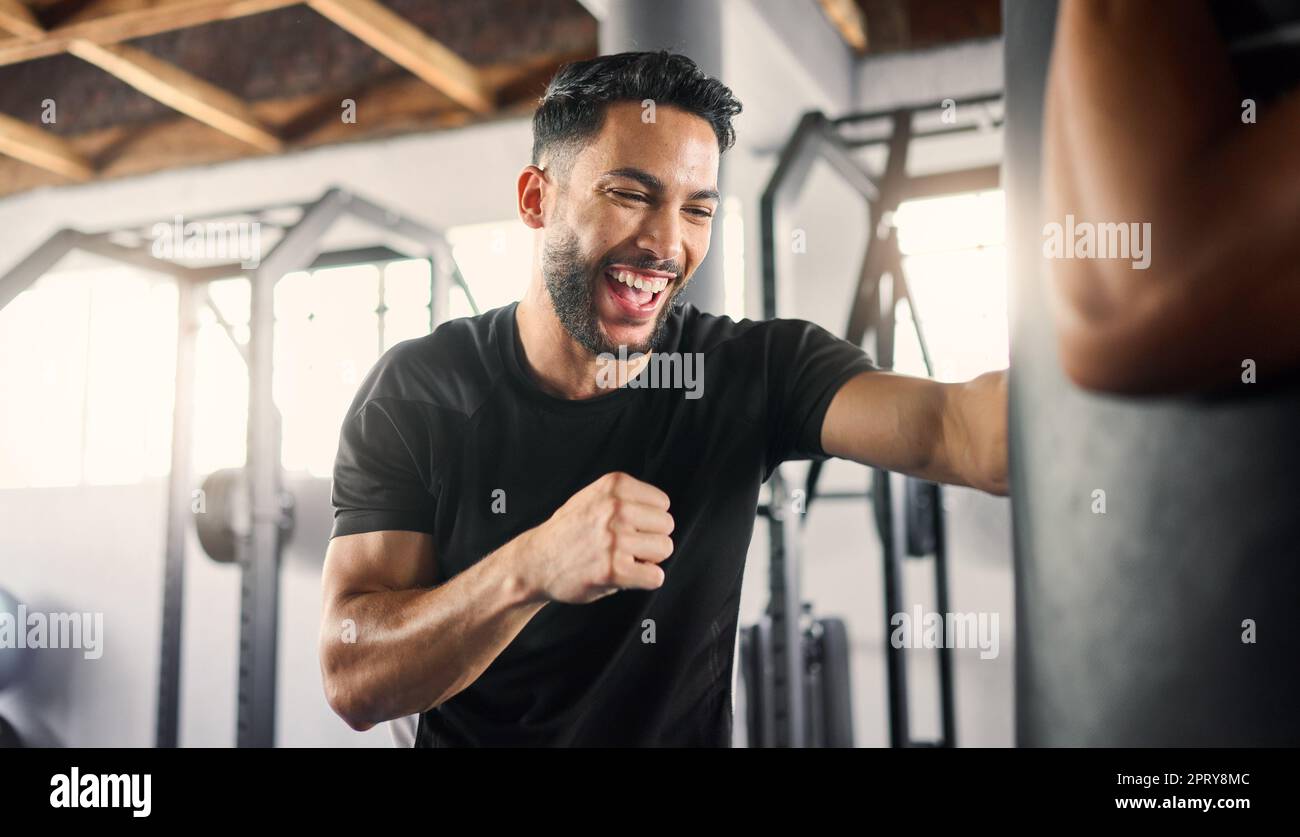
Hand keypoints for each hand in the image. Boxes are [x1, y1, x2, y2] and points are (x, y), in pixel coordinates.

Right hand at [516, 472, 674, 603]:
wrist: (535, 562)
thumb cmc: (568, 532)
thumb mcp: (593, 497)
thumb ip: (626, 497)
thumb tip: (662, 508)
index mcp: (614, 486)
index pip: (662, 503)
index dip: (648, 520)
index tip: (627, 528)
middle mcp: (616, 508)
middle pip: (667, 526)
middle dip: (650, 539)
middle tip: (624, 547)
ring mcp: (615, 539)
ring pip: (664, 549)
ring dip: (648, 559)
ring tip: (622, 559)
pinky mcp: (613, 569)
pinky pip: (656, 576)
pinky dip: (645, 580)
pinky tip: (624, 576)